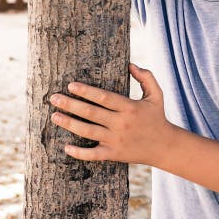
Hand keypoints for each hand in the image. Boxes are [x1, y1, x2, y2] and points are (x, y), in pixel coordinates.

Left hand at [49, 64, 173, 164]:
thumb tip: (130, 65)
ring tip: (54, 116)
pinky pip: (93, 154)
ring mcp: (116, 140)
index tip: (71, 85)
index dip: (86, 91)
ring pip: (88, 131)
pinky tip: (66, 147)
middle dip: (70, 104)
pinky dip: (78, 153)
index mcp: (130, 108)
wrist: (165, 146)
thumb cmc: (157, 117)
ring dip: (69, 124)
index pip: (104, 97)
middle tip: (54, 98)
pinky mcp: (114, 154)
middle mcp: (121, 123)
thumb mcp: (157, 95)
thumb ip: (146, 77)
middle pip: (91, 112)